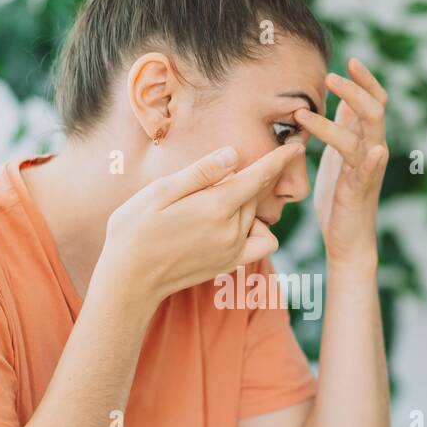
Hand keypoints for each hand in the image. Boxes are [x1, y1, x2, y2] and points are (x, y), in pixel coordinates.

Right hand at [97, 143, 304, 309]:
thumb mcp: (160, 192)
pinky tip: (233, 223)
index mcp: (215, 206)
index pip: (259, 177)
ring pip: (256, 214)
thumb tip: (233, 155)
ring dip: (246, 201)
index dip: (280, 159)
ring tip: (215, 199)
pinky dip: (256, 229)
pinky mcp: (230, 264)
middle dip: (250, 178)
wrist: (129, 280)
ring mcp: (233, 250)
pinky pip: (262, 242)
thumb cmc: (135, 230)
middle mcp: (231, 230)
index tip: (298, 146)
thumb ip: (200, 173)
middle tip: (217, 175)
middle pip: (255, 193)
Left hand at [295, 58, 388, 269]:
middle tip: (329, 76)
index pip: (374, 101)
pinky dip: (373, 159)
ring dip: (335, 122)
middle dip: (355, 90)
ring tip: (303, 114)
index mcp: (366, 140)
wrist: (347, 239)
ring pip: (365, 135)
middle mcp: (373, 150)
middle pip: (374, 110)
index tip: (349, 60)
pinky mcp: (360, 190)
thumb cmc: (339, 198)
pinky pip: (369, 171)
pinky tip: (375, 150)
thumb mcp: (337, 156)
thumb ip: (342, 129)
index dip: (365, 80)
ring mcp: (368, 170)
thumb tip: (341, 100)